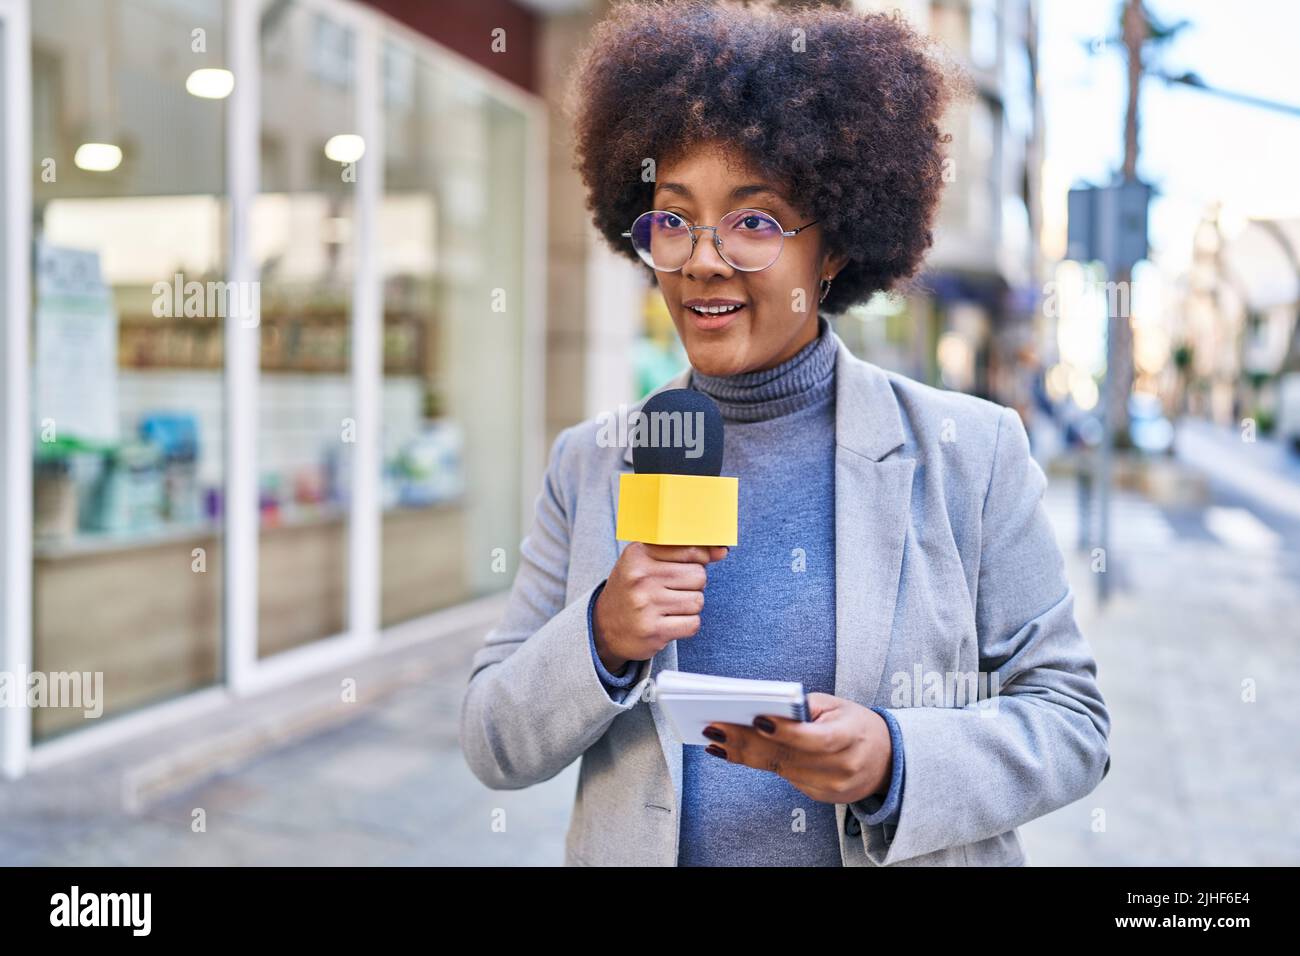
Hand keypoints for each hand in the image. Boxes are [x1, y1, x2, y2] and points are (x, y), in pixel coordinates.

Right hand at [592, 542, 728, 672]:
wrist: (604, 626)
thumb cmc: (633, 588)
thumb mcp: (646, 561)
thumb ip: (684, 551)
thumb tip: (722, 551)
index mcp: (638, 554)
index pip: (690, 549)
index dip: (699, 559)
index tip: (691, 565)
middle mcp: (640, 578)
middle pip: (698, 576)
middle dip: (693, 584)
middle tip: (674, 589)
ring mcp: (646, 605)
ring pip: (698, 600)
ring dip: (690, 605)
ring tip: (670, 606)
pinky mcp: (653, 631)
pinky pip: (693, 624)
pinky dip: (687, 624)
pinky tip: (670, 621)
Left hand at [702, 693, 892, 804]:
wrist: (887, 760)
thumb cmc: (857, 725)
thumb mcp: (839, 706)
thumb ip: (805, 707)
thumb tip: (764, 708)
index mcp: (849, 737)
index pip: (813, 738)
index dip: (784, 731)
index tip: (756, 719)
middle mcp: (841, 767)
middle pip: (787, 756)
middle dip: (747, 742)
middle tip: (715, 728)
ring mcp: (830, 786)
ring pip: (780, 770)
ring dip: (743, 755)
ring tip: (716, 739)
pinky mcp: (820, 796)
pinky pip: (784, 778)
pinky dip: (758, 764)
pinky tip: (734, 753)